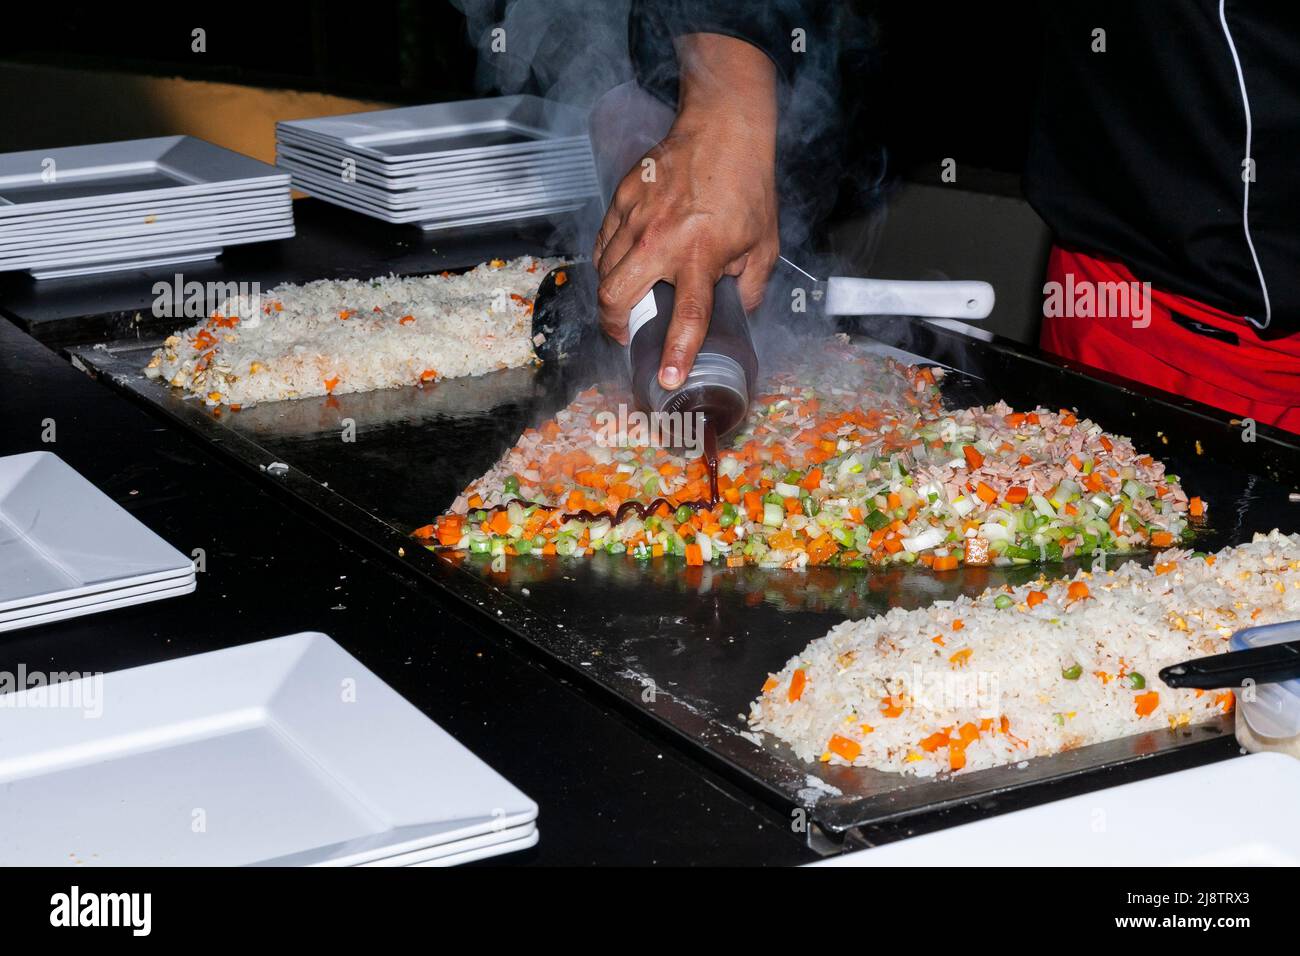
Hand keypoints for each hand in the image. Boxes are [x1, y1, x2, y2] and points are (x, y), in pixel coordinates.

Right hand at [593, 33, 778, 388]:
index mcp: (701, 254)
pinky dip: (608, 260)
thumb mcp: (763, 244)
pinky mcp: (621, 199)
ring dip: (612, 292)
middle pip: (615, 297)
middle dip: (614, 325)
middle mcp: (661, 239)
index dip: (676, 353)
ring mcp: (636, 217)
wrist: (722, 129)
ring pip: (603, 271)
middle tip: (625, 332)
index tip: (667, 377)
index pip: (686, 317)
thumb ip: (749, 286)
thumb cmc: (746, 184)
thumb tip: (738, 313)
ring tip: (628, 296)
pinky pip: (603, 242)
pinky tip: (624, 262)